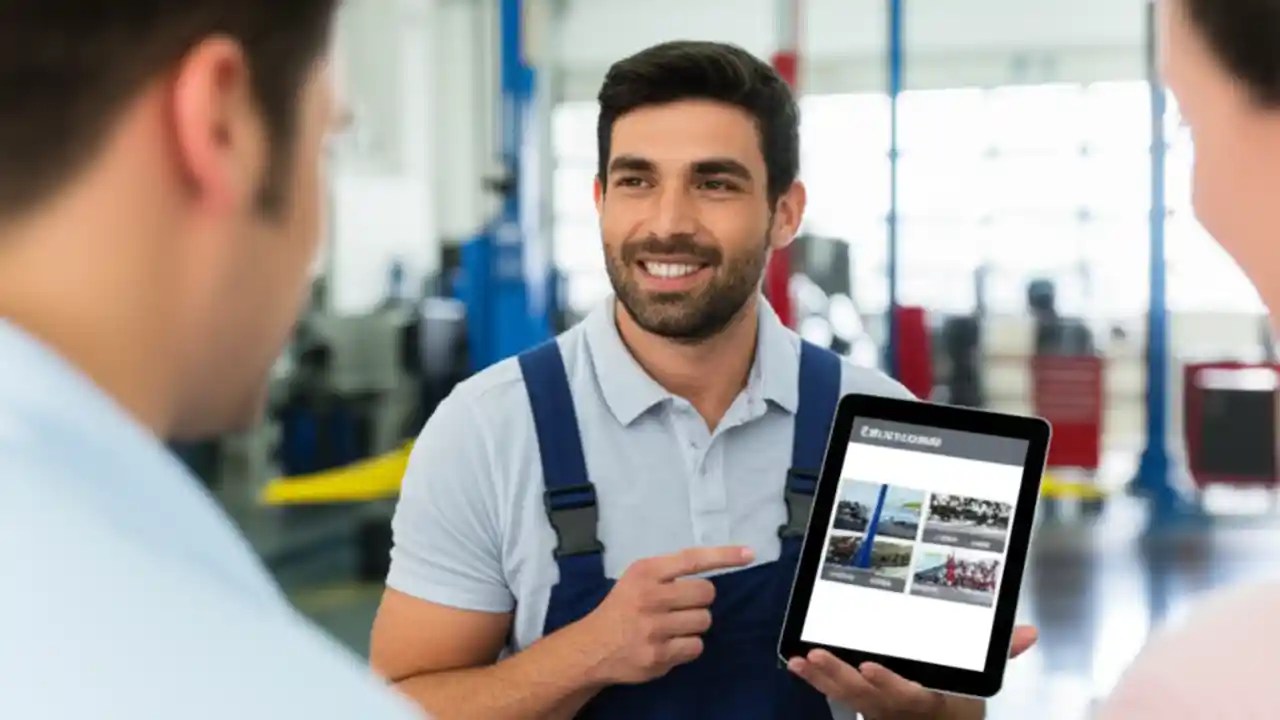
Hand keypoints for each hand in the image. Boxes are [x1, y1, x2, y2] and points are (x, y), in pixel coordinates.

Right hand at [572, 546, 754, 685]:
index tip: (749, 554)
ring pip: (704, 621)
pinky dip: (687, 646)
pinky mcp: (658, 655)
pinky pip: (695, 647)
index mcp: (646, 572)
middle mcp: (650, 597)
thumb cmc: (622, 608)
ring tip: (672, 627)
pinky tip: (668, 645)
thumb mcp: (638, 579)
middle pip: (706, 593)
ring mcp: (654, 628)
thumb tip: (716, 565)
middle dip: (701, 601)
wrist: (592, 647)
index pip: (692, 559)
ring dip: (694, 625)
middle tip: (682, 607)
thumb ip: (668, 573)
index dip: (724, 556)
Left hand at [787, 625, 1037, 718]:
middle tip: (817, 654)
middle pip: (868, 697)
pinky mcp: (862, 704)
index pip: (911, 696)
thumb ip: (1003, 654)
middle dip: (841, 676)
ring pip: (847, 697)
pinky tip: (794, 663)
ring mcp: (878, 710)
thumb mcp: (983, 681)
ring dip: (823, 677)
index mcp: (932, 702)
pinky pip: (836, 695)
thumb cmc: (959, 701)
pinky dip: (815, 680)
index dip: (891, 683)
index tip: (870, 665)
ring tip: (801, 658)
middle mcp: (900, 710)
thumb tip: (1030, 633)